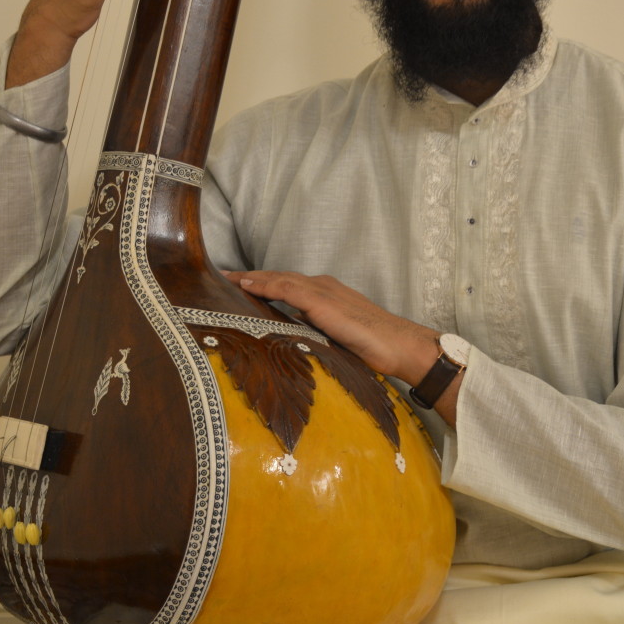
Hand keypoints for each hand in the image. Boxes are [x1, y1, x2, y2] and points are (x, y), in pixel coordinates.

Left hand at [230, 270, 438, 383]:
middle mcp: (323, 286)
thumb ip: (318, 329)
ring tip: (227, 279)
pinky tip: (247, 286)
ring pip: (279, 279)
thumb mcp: (338, 337)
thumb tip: (297, 331)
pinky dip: (265, 284)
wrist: (399, 345)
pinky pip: (286, 288)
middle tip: (224, 277)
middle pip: (280, 278)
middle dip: (252, 277)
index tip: (240, 285)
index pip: (288, 285)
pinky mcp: (322, 301)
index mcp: (327, 294)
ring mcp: (322, 291)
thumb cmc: (374, 346)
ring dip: (252, 278)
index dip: (263, 283)